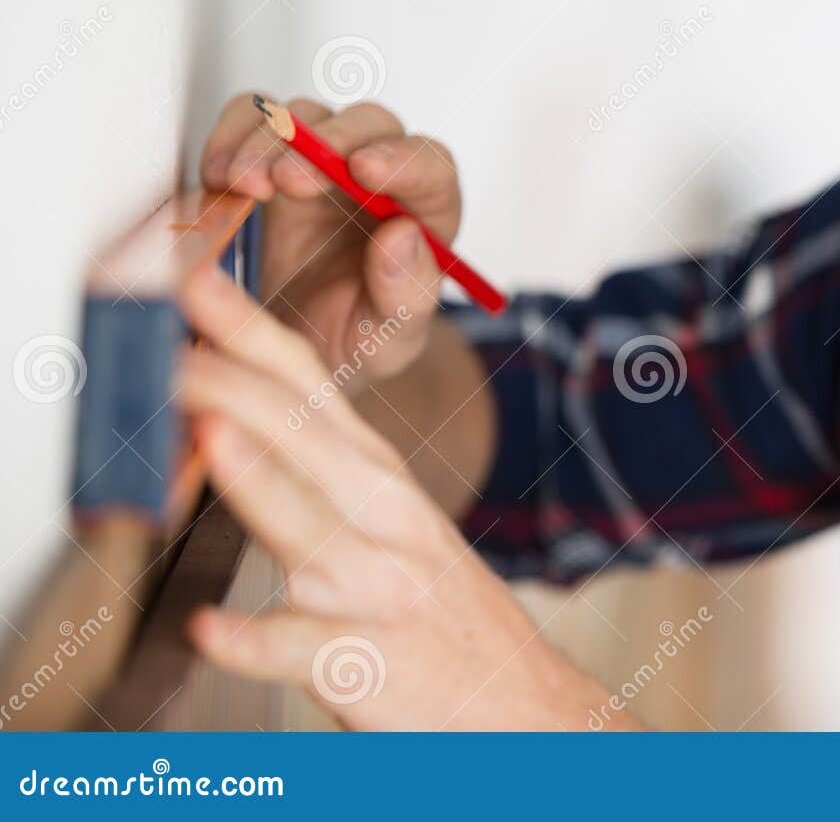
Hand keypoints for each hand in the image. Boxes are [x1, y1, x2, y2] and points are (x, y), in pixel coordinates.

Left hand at [176, 266, 633, 730]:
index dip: (250, 331)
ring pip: (313, 529)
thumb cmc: (437, 611)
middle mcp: (383, 519)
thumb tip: (219, 412)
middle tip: (167, 349)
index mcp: (379, 477)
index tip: (195, 284)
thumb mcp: (389, 521)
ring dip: (261, 481)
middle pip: (306, 439)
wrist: (521, 707)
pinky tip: (215, 628)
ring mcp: (378, 589)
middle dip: (233, 385)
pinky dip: (257, 640)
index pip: (308, 387)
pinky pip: (305, 652)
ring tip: (211, 440)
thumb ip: (314, 471)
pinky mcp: (368, 664)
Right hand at [200, 93, 460, 386]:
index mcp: (427, 211)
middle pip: (367, 126)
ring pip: (304, 116)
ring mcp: (322, 160)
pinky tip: (217, 178)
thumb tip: (400, 236)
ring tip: (242, 186)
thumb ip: (405, 293)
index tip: (365, 171)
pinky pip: (251, 121)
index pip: (431, 164)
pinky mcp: (270, 157)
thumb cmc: (358, 338)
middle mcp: (378, 174)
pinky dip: (230, 138)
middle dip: (325, 146)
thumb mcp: (389, 338)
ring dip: (269, 142)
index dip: (402, 160)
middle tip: (287, 181)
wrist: (300, 350)